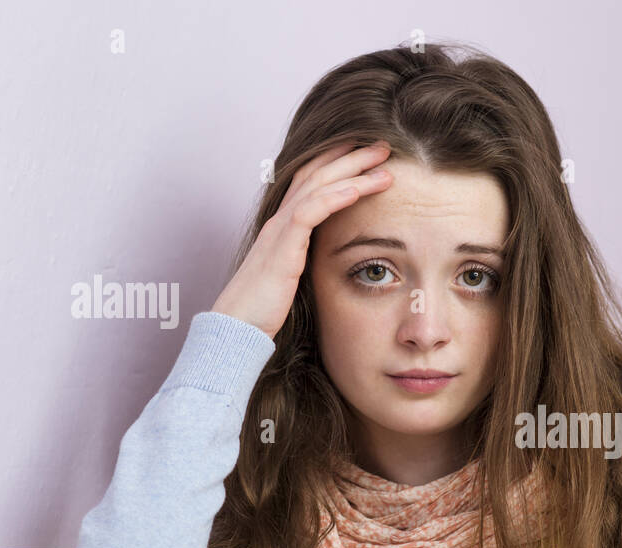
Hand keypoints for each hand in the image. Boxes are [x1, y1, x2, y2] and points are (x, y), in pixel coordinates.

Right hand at [211, 141, 395, 338]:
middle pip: (317, 174)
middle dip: (351, 156)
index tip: (367, 153)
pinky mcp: (282, 248)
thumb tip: (331, 262)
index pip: (312, 181)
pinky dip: (335, 196)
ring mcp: (279, 231)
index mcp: (284, 227)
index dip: (337, 162)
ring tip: (384, 162)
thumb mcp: (293, 279)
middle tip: (383, 145)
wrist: (237, 327)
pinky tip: (358, 188)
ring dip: (352, 171)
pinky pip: (309, 212)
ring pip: (317, 186)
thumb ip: (309, 262)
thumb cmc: (264, 309)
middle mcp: (280, 221)